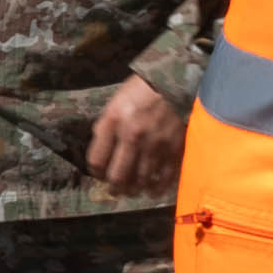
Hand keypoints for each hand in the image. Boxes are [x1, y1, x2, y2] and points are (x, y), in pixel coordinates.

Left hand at [83, 73, 188, 195]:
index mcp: (114, 122)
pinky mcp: (174, 150)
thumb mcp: (115, 103)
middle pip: (117, 177)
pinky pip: (163, 179)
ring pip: (139, 181)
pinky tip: (151, 190)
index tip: (100, 174)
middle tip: (114, 190)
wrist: (176, 81)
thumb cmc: (142, 90)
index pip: (96, 160)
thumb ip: (107, 127)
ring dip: (133, 191)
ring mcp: (155, 145)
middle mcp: (132, 136)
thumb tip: (102, 151)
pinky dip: (155, 189)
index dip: (96, 173)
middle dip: (113, 188)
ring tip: (131, 191)